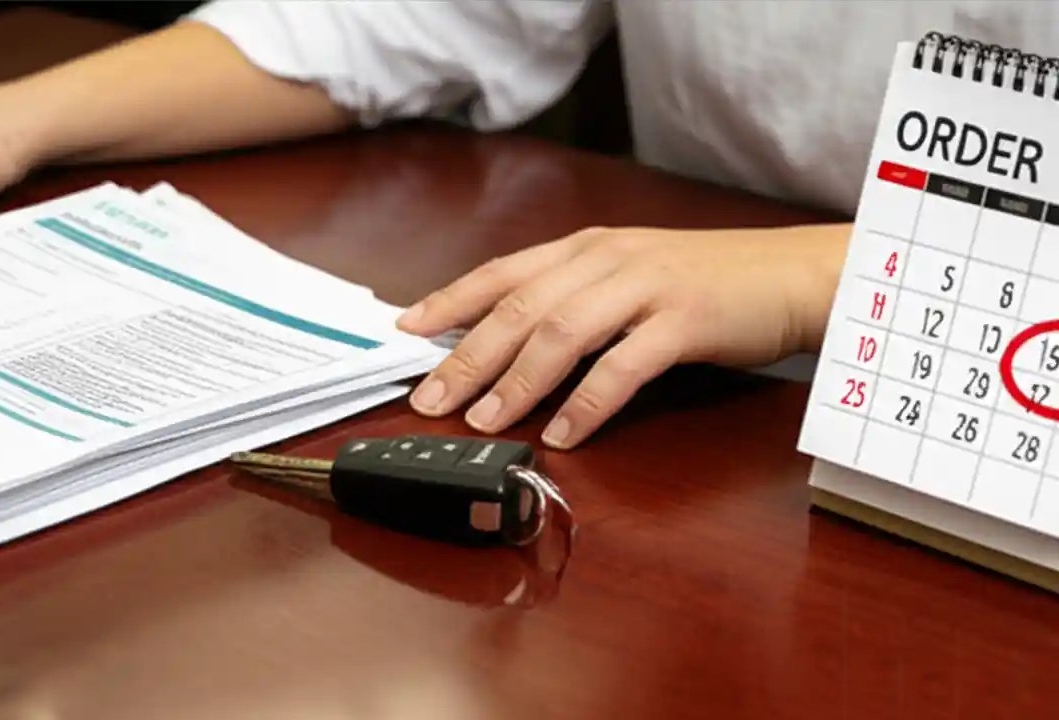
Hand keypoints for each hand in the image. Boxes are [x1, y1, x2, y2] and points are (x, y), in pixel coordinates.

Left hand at [396, 224, 848, 448]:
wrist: (794, 271)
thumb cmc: (709, 281)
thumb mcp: (630, 276)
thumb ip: (575, 300)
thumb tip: (511, 342)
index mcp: (587, 248)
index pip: (502, 272)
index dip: (451, 300)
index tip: (408, 330)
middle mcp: (607, 259)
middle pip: (519, 307)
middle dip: (468, 356)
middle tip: (431, 399)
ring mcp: (646, 286)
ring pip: (561, 333)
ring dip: (516, 382)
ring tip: (484, 422)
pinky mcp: (684, 320)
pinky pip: (623, 366)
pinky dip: (587, 403)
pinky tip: (564, 434)